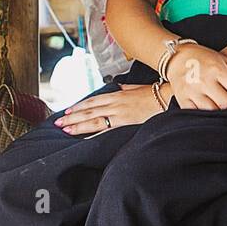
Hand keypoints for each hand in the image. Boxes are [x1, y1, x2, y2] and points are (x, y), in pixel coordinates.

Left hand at [54, 83, 170, 134]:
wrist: (168, 98)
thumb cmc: (155, 93)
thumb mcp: (136, 88)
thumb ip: (124, 89)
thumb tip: (117, 87)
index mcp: (117, 94)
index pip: (93, 101)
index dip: (78, 106)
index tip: (67, 111)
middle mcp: (115, 103)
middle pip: (89, 110)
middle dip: (72, 117)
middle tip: (58, 123)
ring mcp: (119, 113)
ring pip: (94, 119)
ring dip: (78, 125)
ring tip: (65, 129)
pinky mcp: (126, 122)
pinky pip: (106, 129)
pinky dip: (94, 133)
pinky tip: (84, 137)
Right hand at [168, 42, 226, 110]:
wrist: (178, 58)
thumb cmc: (206, 59)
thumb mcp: (225, 61)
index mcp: (216, 69)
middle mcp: (203, 80)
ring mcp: (192, 91)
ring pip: (213, 111)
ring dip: (222, 112)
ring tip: (223, 105)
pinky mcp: (182, 100)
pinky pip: (197, 114)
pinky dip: (206, 114)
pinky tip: (210, 108)